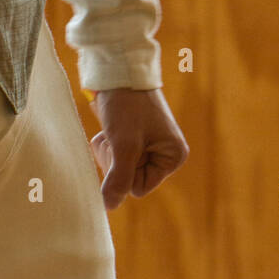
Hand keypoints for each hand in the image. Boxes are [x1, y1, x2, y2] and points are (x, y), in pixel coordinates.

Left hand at [89, 89, 188, 210]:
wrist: (117, 71)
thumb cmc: (126, 105)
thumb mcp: (124, 145)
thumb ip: (119, 178)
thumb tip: (108, 207)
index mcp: (173, 157)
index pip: (139, 189)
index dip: (124, 174)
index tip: (123, 149)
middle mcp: (164, 154)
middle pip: (128, 180)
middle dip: (114, 162)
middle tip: (115, 137)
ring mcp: (148, 147)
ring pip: (118, 170)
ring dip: (108, 153)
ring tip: (112, 131)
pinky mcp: (132, 140)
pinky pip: (113, 157)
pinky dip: (105, 146)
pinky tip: (108, 129)